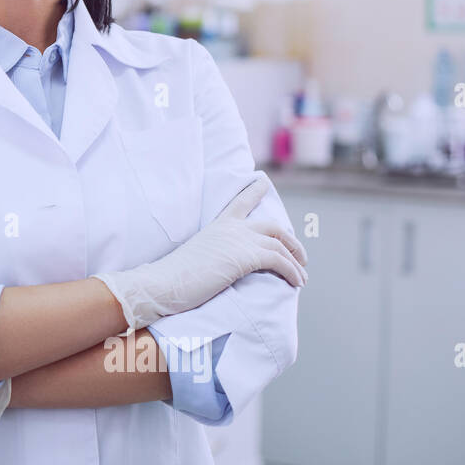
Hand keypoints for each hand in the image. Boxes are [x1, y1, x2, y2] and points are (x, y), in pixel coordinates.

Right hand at [93, 173, 307, 333]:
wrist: (163, 283)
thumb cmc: (174, 277)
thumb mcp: (198, 257)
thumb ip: (214, 254)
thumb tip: (219, 266)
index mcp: (218, 225)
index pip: (240, 201)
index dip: (254, 191)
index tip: (262, 181)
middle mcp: (231, 228)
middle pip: (274, 226)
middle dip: (292, 241)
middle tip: (300, 257)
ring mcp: (239, 240)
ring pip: (281, 244)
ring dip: (297, 262)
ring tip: (302, 277)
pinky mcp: (246, 257)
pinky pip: (280, 261)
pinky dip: (292, 272)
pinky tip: (296, 282)